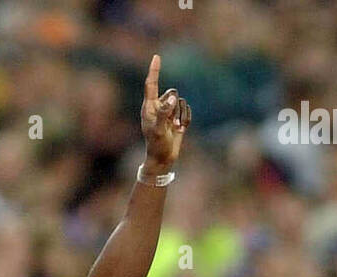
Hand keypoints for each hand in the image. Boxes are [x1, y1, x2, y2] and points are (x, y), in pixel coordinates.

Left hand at [140, 54, 190, 169]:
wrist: (163, 160)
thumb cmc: (156, 145)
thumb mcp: (158, 130)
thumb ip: (164, 112)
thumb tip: (173, 98)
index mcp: (149, 107)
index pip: (151, 84)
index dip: (154, 70)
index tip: (157, 57)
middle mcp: (159, 106)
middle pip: (172, 92)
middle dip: (174, 105)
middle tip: (170, 123)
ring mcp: (169, 111)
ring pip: (180, 101)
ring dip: (180, 114)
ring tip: (174, 128)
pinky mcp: (178, 118)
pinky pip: (187, 110)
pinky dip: (186, 119)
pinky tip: (180, 129)